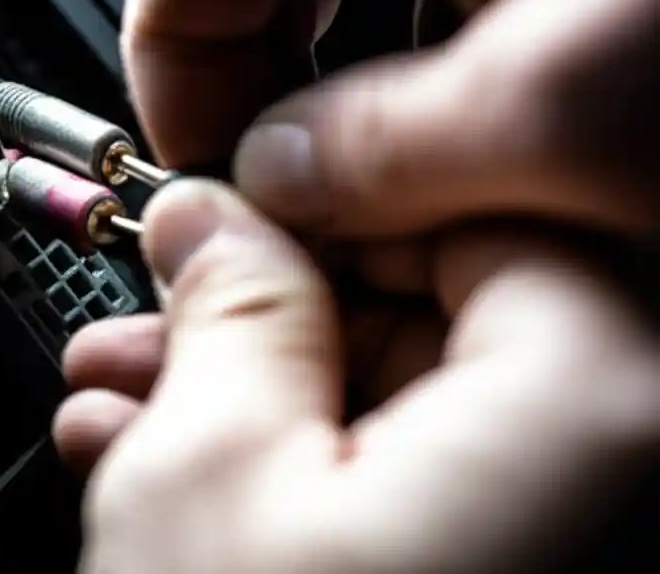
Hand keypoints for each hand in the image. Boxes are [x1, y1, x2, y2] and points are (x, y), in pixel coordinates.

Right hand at [55, 180, 659, 571]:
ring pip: (415, 418)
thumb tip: (213, 219)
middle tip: (159, 312)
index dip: (333, 198)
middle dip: (266, 313)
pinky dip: (302, 478)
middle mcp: (629, 472)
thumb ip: (225, 300)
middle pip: (443, 318)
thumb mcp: (208, 463)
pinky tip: (173, 481)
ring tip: (126, 412)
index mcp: (598, 412)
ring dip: (256, 398)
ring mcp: (578, 536)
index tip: (237, 213)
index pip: (485, 208)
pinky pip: (424, 494)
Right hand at [124, 0, 659, 237]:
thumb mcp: (581, 107)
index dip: (172, 48)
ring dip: (346, 46)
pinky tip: (478, 102)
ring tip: (377, 153)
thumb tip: (282, 177)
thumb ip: (387, 155)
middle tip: (277, 163)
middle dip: (254, 48)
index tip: (202, 159)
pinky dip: (434, 22)